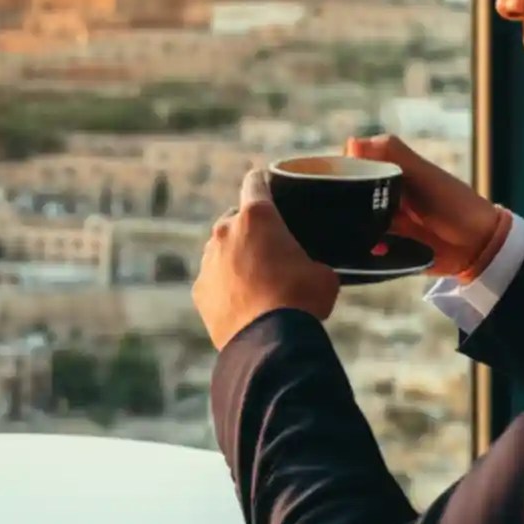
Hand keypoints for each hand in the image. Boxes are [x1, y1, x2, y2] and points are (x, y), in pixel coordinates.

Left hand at [191, 170, 338, 350]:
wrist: (268, 341)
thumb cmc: (300, 300)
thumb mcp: (324, 274)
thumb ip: (313, 260)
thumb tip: (315, 269)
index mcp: (257, 217)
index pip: (255, 182)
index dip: (265, 182)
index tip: (270, 187)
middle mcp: (225, 231)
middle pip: (235, 217)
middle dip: (250, 228)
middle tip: (270, 247)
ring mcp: (208, 260)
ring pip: (220, 248)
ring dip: (235, 256)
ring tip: (257, 279)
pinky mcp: (199, 289)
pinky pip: (213, 279)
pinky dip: (225, 285)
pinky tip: (243, 302)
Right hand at [346, 134, 499, 275]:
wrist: (478, 245)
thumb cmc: (453, 202)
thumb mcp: (422, 173)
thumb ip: (391, 153)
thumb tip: (351, 143)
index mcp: (384, 174)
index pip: (347, 170)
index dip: (335, 174)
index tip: (325, 182)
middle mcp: (377, 198)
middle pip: (343, 199)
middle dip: (338, 206)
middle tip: (338, 213)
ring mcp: (379, 226)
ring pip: (349, 225)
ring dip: (349, 230)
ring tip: (354, 232)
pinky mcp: (383, 251)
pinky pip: (361, 250)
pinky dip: (360, 250)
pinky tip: (369, 249)